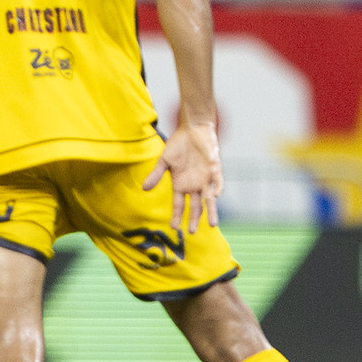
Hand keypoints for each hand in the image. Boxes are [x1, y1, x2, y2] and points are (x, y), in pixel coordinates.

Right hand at [142, 118, 222, 233]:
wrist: (193, 130)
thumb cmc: (178, 145)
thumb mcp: (164, 161)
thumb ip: (156, 175)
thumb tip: (144, 189)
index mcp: (181, 184)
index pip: (179, 204)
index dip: (177, 216)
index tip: (174, 228)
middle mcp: (194, 185)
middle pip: (195, 206)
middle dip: (194, 219)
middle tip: (192, 232)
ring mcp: (205, 178)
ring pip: (209, 199)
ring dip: (210, 211)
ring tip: (212, 224)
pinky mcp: (215, 169)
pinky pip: (217, 181)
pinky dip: (217, 188)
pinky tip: (215, 195)